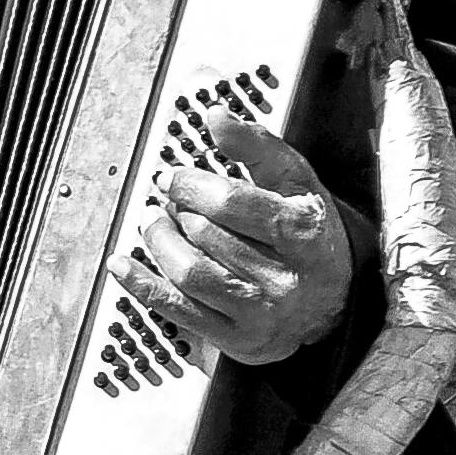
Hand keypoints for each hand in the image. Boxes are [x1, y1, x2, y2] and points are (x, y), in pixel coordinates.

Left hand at [113, 114, 352, 371]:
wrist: (334, 301)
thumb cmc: (308, 233)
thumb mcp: (297, 183)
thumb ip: (257, 146)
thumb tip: (215, 116)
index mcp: (304, 233)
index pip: (233, 203)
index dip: (192, 185)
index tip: (174, 177)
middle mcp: (285, 278)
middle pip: (206, 235)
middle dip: (177, 210)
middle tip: (168, 201)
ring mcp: (260, 313)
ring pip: (189, 271)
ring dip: (159, 241)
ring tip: (155, 224)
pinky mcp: (236, 338)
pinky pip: (177, 310)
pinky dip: (142, 284)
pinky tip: (122, 264)